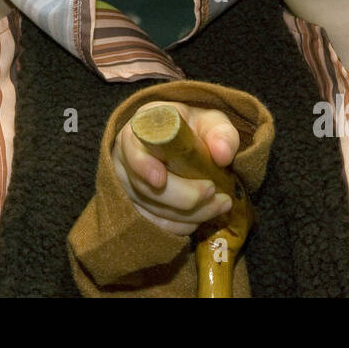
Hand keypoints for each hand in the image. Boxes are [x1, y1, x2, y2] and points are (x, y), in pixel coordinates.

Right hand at [111, 101, 240, 234]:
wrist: (183, 143)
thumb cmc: (194, 130)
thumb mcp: (211, 122)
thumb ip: (221, 133)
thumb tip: (223, 154)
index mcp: (140, 130)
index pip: (132, 150)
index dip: (144, 167)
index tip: (160, 180)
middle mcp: (126, 158)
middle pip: (144, 186)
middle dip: (181, 196)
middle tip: (212, 192)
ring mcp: (129, 185)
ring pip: (152, 209)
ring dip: (188, 213)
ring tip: (220, 204)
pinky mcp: (137, 206)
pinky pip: (156, 223)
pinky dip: (180, 225)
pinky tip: (201, 217)